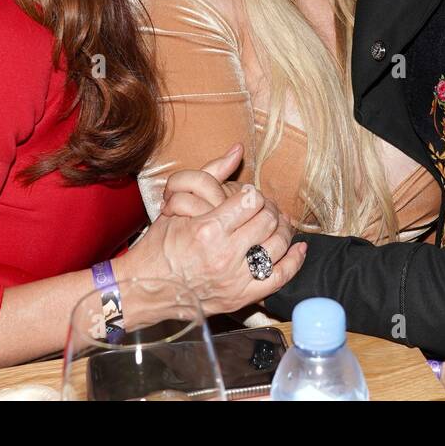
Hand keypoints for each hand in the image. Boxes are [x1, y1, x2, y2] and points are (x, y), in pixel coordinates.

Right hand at [126, 146, 303, 314]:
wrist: (146, 287)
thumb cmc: (160, 246)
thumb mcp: (178, 205)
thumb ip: (211, 174)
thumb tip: (238, 148)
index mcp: (209, 229)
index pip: (252, 201)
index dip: (254, 195)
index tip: (249, 198)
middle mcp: (224, 254)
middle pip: (268, 222)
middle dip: (271, 211)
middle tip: (265, 210)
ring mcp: (234, 279)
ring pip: (277, 247)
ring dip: (283, 232)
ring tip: (278, 225)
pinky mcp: (240, 297)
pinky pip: (279, 278)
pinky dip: (294, 261)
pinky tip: (298, 248)